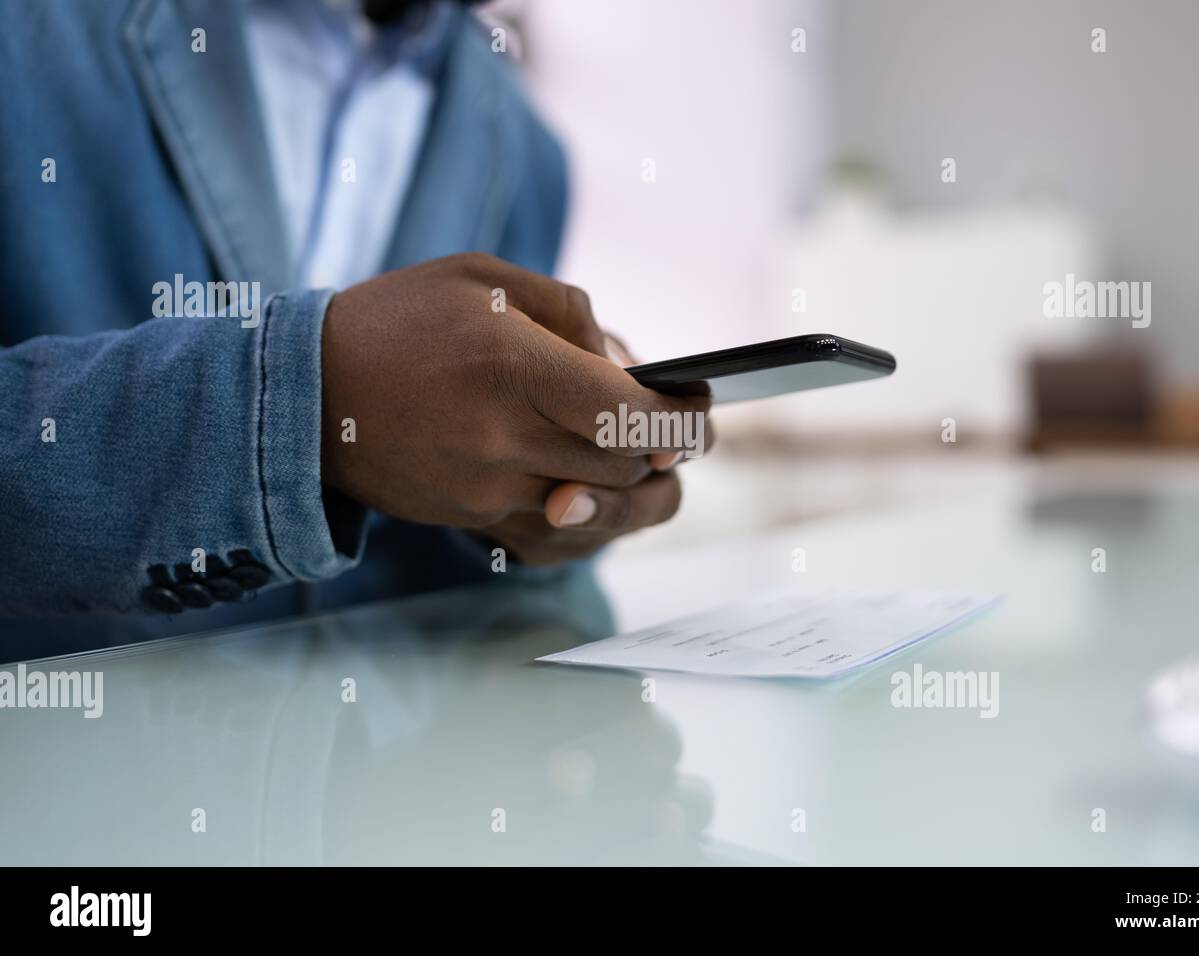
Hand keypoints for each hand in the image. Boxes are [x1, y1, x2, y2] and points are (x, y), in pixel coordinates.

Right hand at [320, 253, 709, 527]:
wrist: (305, 392)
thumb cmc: (400, 320)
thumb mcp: (485, 280)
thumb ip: (569, 312)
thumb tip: (626, 367)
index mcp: (512, 367)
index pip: (629, 413)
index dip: (679, 418)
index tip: (698, 408)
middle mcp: (501, 438)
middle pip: (624, 467)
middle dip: (665, 451)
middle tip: (682, 429)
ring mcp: (484, 489)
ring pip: (596, 506)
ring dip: (631, 483)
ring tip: (641, 452)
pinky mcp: (470, 518)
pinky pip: (554, 530)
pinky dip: (584, 505)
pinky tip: (586, 476)